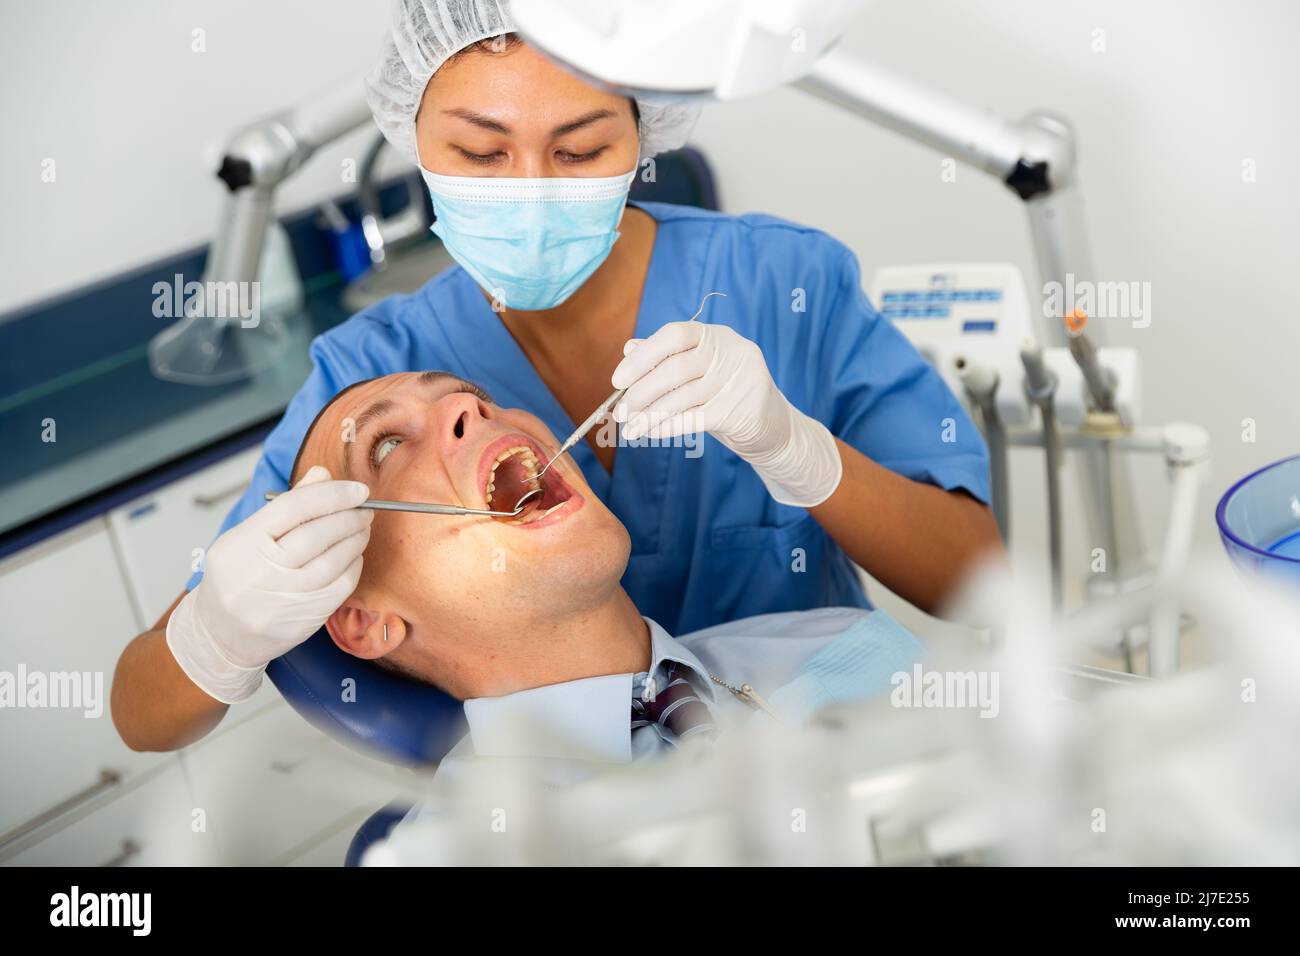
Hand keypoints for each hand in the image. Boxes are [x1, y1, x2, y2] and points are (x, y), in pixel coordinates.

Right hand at [166, 466, 372, 702]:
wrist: (220, 634)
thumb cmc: (237, 578)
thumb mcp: (248, 536)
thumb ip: (288, 505)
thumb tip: (323, 475)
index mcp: (242, 543)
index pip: (294, 508)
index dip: (332, 494)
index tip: (358, 489)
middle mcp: (259, 572)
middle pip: (316, 535)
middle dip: (349, 516)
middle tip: (365, 508)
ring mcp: (282, 599)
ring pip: (333, 561)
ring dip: (355, 539)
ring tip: (362, 527)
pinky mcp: (303, 619)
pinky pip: (340, 587)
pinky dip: (353, 566)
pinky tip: (354, 555)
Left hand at [610, 322, 841, 506]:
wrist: (770, 426)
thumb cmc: (723, 394)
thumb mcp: (696, 372)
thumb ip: (666, 358)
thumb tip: (629, 348)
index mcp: (715, 335)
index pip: (674, 335)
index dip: (643, 357)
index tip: (618, 380)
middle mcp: (731, 351)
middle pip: (676, 368)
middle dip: (642, 392)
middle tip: (621, 412)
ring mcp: (739, 379)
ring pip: (683, 397)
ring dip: (650, 415)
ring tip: (631, 429)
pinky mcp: (741, 409)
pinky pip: (694, 419)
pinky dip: (668, 427)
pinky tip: (651, 433)